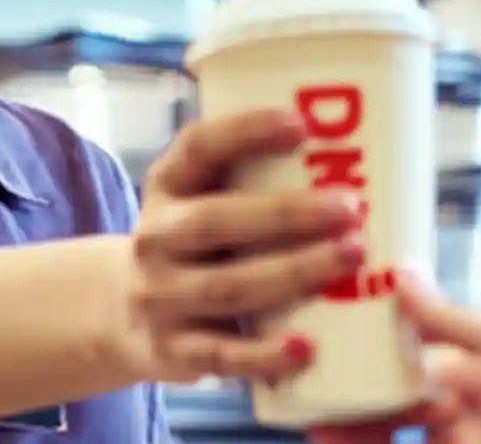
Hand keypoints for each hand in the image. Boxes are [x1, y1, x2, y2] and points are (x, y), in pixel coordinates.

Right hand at [129, 109, 365, 383]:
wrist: (122, 312)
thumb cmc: (195, 243)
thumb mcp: (200, 198)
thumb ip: (253, 179)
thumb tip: (358, 158)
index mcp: (168, 186)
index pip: (198, 148)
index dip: (244, 132)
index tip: (300, 125)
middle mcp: (156, 237)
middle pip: (216, 221)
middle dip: (287, 214)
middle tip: (351, 208)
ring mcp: (160, 296)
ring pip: (229, 286)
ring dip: (293, 272)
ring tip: (351, 258)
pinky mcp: (173, 350)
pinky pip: (222, 355)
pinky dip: (264, 354)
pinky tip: (308, 347)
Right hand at [309, 276, 480, 443]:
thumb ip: (452, 319)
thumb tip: (402, 275)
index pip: (417, 359)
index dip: (376, 352)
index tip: (335, 338)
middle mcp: (477, 413)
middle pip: (398, 404)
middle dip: (356, 397)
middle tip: (312, 384)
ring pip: (396, 436)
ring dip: (356, 428)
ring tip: (315, 419)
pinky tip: (339, 437)